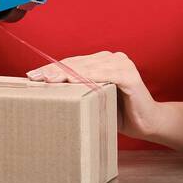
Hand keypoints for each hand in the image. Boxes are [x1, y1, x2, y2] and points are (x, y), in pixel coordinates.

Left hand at [27, 52, 160, 141]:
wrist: (149, 124)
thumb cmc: (120, 113)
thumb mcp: (95, 99)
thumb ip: (80, 91)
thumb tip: (49, 91)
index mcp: (104, 61)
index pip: (73, 63)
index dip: (53, 68)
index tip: (33, 75)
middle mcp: (113, 58)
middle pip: (77, 63)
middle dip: (54, 70)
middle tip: (35, 77)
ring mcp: (121, 64)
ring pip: (87, 67)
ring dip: (66, 73)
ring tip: (48, 80)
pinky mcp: (128, 75)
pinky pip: (103, 75)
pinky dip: (87, 78)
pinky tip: (72, 82)